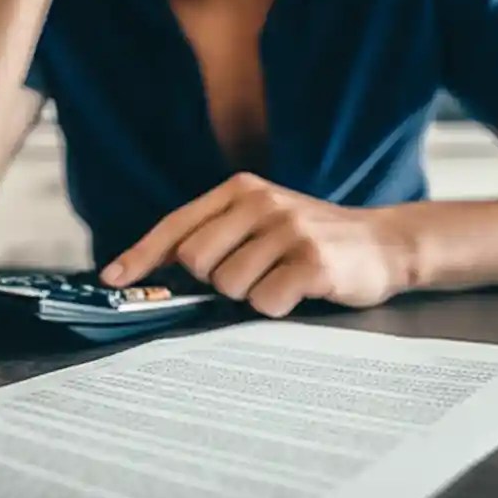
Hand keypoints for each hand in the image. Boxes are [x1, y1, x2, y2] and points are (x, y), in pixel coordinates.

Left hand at [102, 173, 421, 317]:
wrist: (383, 244)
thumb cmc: (310, 240)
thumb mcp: (261, 222)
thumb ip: (214, 236)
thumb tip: (150, 272)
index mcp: (241, 191)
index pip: (176, 225)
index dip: (140, 255)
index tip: (113, 280)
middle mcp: (262, 203)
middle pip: (196, 261)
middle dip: (214, 281)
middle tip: (251, 274)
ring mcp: (288, 229)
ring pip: (229, 285)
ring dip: (249, 296)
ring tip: (279, 279)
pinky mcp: (313, 261)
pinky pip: (266, 301)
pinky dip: (276, 307)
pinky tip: (298, 291)